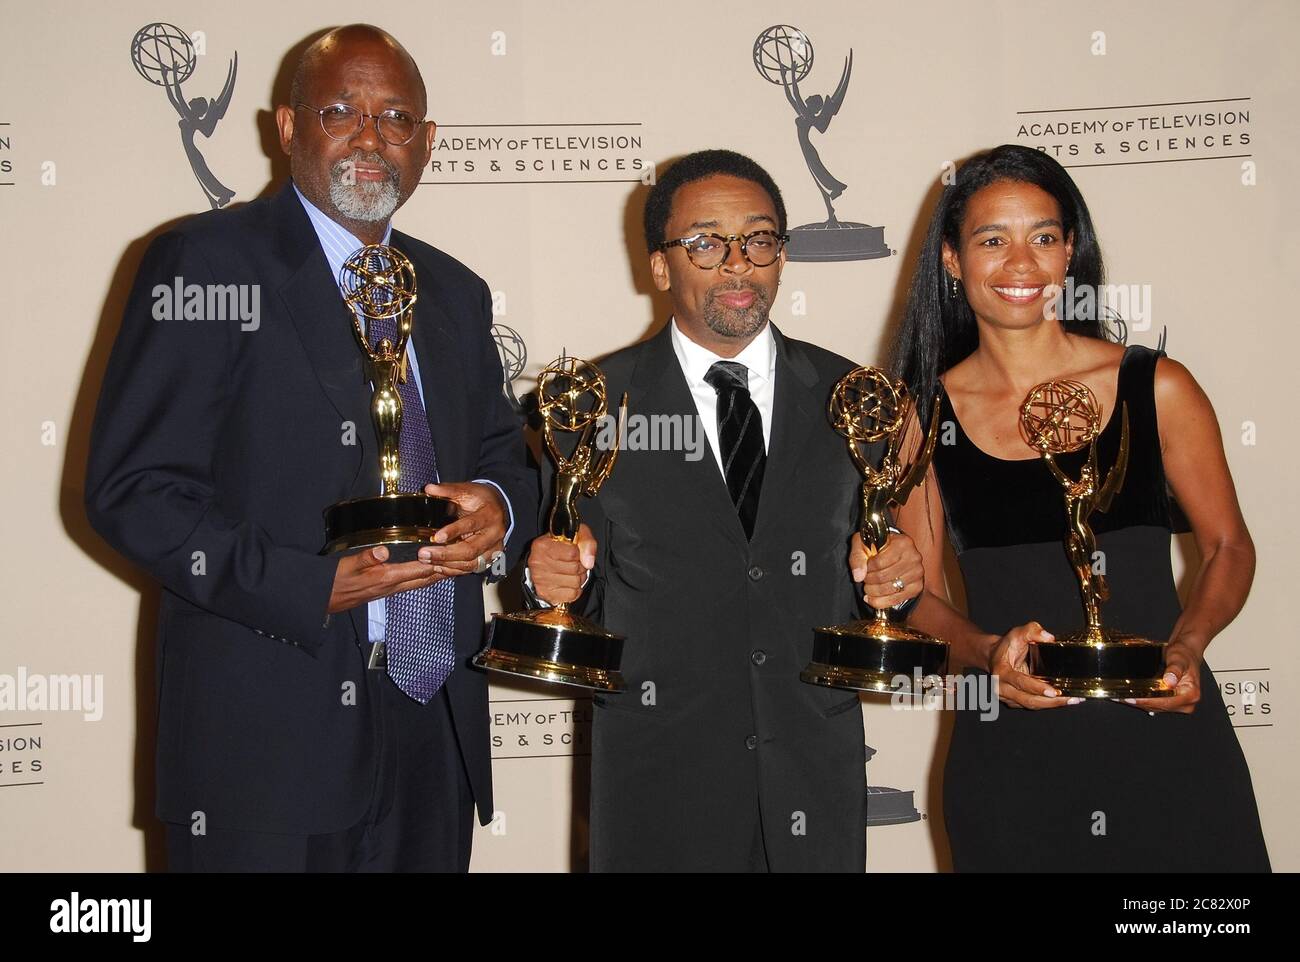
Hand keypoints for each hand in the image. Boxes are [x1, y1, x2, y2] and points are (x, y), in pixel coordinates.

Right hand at [327, 544, 449, 613]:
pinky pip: (412, 584)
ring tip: (452, 567)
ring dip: (436, 575)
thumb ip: (367, 558)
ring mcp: (390, 589)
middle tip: (461, 563)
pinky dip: (424, 577)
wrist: (325, 598)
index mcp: (386, 578)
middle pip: (425, 579)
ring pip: (420, 583)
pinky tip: (428, 573)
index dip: (435, 563)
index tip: (451, 556)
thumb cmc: (336, 580)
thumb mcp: (349, 565)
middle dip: (443, 571)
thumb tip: (384, 551)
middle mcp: (392, 586)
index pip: (418, 571)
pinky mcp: (386, 590)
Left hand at [418, 481, 507, 576]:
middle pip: (470, 549)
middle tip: (424, 554)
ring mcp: (494, 549)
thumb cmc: (481, 500)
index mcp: (489, 515)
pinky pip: (471, 569)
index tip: (436, 537)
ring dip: (447, 564)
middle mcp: (494, 534)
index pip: (471, 524)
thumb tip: (429, 488)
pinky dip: (454, 570)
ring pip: (471, 563)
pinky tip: (438, 566)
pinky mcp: (489, 559)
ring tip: (427, 561)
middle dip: (445, 554)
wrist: (499, 508)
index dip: (453, 531)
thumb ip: (447, 490)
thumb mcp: (466, 490)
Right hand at [527, 525, 596, 604]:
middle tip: (574, 562)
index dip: (579, 553)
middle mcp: (538, 563)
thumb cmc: (560, 547)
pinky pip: (572, 594)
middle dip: (580, 566)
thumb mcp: (575, 535)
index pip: (572, 553)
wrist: (543, 560)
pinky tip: (568, 582)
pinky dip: (575, 589)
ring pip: (575, 582)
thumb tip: (589, 562)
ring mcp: (540, 579)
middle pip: (574, 568)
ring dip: (578, 578)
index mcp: (543, 545)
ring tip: (571, 572)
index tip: (574, 552)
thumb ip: (586, 542)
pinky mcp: (545, 593)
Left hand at [849, 531, 923, 607]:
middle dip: (869, 580)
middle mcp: (914, 558)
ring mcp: (917, 573)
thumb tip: (858, 577)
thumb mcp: (863, 544)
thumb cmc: (878, 546)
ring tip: (868, 587)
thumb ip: (857, 557)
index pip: (878, 563)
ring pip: (889, 590)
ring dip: (873, 591)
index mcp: (902, 543)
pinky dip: (880, 602)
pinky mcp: (917, 587)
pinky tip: (872, 598)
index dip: (867, 568)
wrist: (895, 550)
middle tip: (865, 578)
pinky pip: (896, 600)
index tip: (865, 567)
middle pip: (883, 577)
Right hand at [988, 622, 1075, 709]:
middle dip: (1051, 701)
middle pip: (1028, 700)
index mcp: (1001, 672)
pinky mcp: (1014, 701)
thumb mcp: (1017, 633)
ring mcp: (1007, 697)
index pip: (1020, 682)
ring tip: (1072, 700)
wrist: (993, 656)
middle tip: (1070, 698)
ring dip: (1052, 704)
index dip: (1037, 688)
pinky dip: (1048, 703)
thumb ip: (1032, 631)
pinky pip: (1032, 705)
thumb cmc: (1006, 646)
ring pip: (1031, 705)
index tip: (1053, 691)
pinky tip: (1062, 699)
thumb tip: (1048, 637)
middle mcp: (1001, 687)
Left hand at [1124, 639, 1201, 713]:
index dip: (1148, 701)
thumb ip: (1175, 670)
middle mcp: (1186, 703)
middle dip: (1140, 702)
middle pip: (1159, 706)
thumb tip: (1169, 681)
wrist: (1186, 654)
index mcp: (1191, 694)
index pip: (1166, 701)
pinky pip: (1155, 704)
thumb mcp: (1179, 659)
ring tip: (1122, 697)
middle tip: (1121, 698)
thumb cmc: (1184, 655)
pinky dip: (1143, 700)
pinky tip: (1130, 696)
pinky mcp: (1171, 703)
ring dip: (1139, 703)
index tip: (1132, 698)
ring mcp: (1179, 704)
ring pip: (1155, 707)